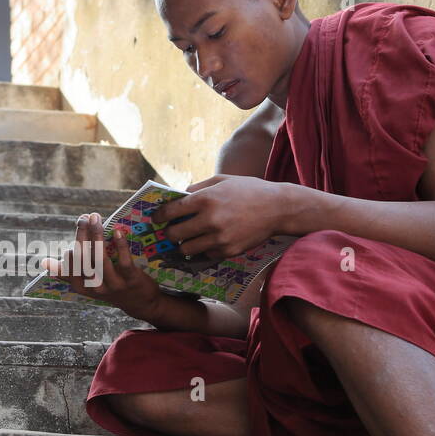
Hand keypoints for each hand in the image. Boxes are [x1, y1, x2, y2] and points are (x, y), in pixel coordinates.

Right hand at [39, 212, 163, 318]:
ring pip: (101, 258)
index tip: (78, 224)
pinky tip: (117, 231)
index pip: (69, 267)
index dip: (72, 243)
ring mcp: (113, 285)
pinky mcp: (131, 280)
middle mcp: (95, 288)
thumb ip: (67, 273)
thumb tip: (43, 263)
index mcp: (82, 287)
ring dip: (97, 235)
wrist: (141, 304)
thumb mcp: (87, 285)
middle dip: (82, 234)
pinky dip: (120, 245)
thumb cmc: (110, 289)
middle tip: (84, 216)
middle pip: (83, 259)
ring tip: (96, 218)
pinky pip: (124, 262)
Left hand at [150, 175, 293, 260]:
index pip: (171, 211)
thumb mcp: (221, 181)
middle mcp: (210, 220)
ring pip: (186, 249)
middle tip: (171, 231)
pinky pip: (205, 255)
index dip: (159, 216)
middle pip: (174, 234)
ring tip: (188, 238)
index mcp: (205, 199)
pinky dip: (203, 250)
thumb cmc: (249, 190)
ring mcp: (219, 238)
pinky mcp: (228, 251)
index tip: (156, 219)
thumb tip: (176, 196)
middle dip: (169, 233)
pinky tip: (208, 241)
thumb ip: (197, 188)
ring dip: (184, 244)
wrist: (278, 208)